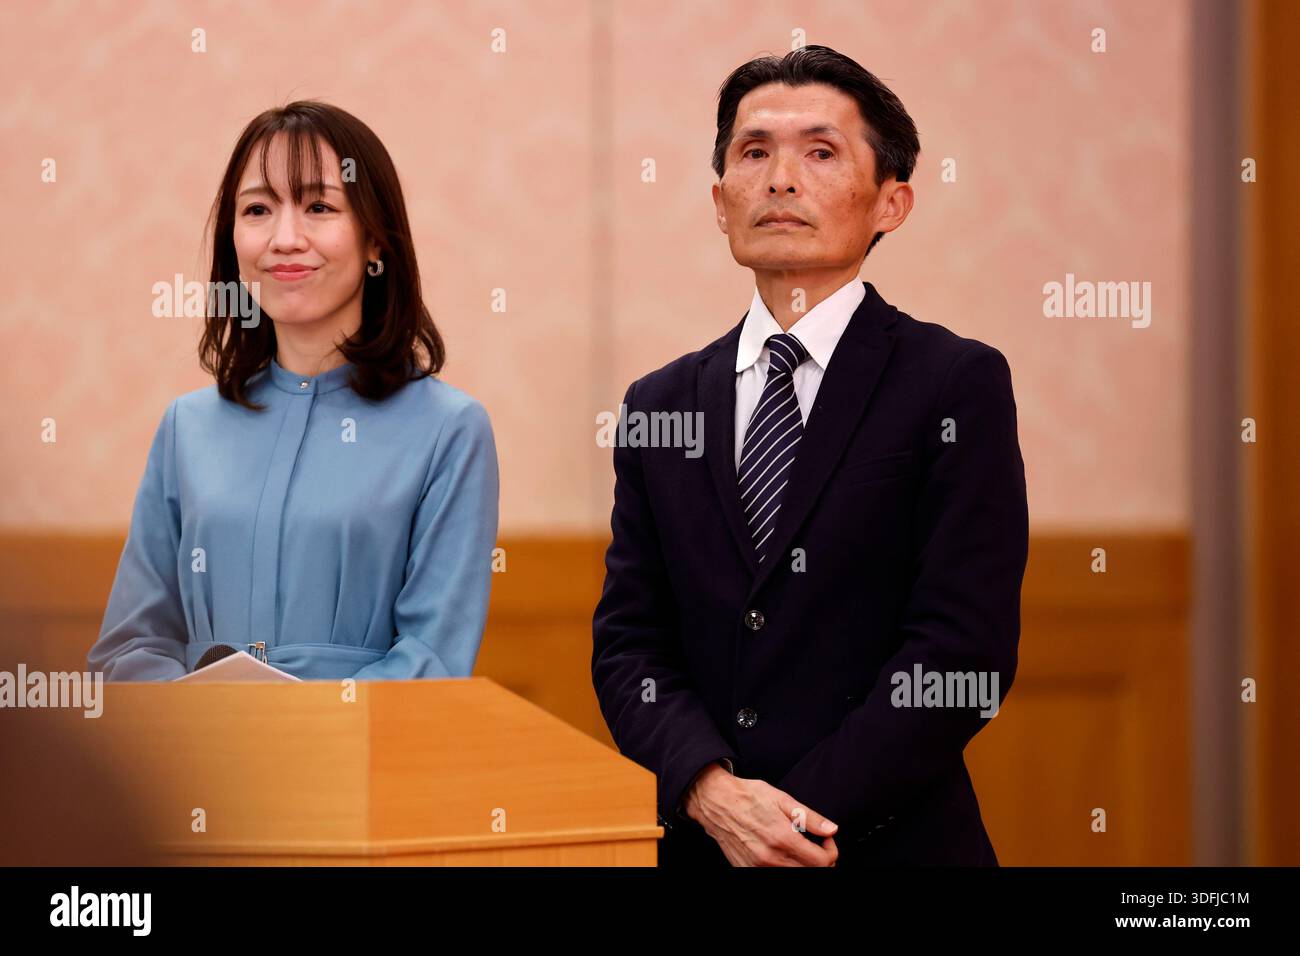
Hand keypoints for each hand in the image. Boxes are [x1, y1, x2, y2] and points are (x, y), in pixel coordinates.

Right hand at [682, 763, 838, 866]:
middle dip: (820, 860)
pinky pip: (772, 875)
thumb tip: (832, 829)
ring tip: (798, 848)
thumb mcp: (782, 799)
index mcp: (782, 838)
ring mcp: (757, 867)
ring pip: (793, 875)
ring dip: (803, 865)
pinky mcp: (746, 870)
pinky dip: (784, 867)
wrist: (715, 802)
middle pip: (811, 873)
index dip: (830, 851)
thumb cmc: (747, 797)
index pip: (822, 861)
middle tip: (815, 845)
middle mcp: (770, 858)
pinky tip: (781, 853)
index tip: (825, 840)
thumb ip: (809, 817)